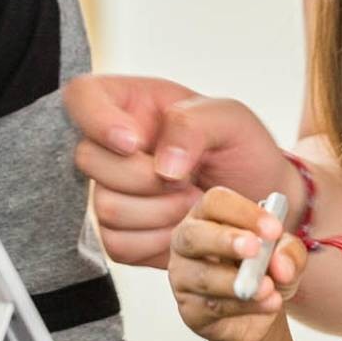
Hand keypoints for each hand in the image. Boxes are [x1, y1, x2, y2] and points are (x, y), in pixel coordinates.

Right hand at [66, 75, 295, 267]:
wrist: (259, 196)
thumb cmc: (241, 148)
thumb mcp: (231, 118)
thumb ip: (193, 125)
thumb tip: (162, 165)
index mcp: (131, 104)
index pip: (82, 96)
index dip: (97, 120)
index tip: (134, 142)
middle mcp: (112, 146)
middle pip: (88, 159)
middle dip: (144, 176)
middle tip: (187, 179)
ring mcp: (112, 191)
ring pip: (104, 208)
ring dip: (160, 212)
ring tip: (194, 202)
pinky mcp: (120, 233)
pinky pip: (118, 244)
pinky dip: (158, 241)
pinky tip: (183, 227)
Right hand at [169, 187, 307, 340]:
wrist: (261, 313)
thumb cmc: (265, 271)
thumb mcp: (287, 256)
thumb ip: (289, 252)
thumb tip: (280, 264)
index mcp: (208, 216)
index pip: (216, 202)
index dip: (243, 212)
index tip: (274, 228)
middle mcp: (188, 243)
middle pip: (194, 235)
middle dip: (225, 240)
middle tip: (255, 248)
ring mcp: (183, 278)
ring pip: (203, 277)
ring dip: (236, 282)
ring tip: (267, 286)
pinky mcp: (190, 311)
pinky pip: (212, 308)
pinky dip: (244, 307)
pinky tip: (267, 303)